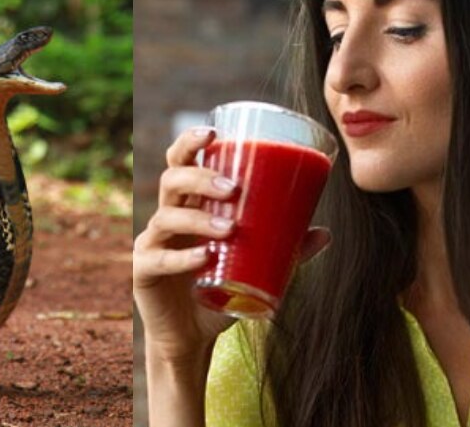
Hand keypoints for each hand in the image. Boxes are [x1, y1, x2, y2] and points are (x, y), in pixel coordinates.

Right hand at [134, 126, 331, 365]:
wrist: (192, 337)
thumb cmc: (220, 290)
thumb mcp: (256, 266)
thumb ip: (286, 250)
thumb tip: (325, 233)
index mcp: (190, 204)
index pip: (181, 161)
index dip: (190, 142)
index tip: (214, 132)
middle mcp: (168, 216)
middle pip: (172, 180)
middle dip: (201, 177)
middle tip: (234, 189)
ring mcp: (152, 242)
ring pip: (167, 216)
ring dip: (199, 218)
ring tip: (229, 229)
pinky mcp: (144, 270)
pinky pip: (158, 257)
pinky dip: (181, 257)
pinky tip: (203, 258)